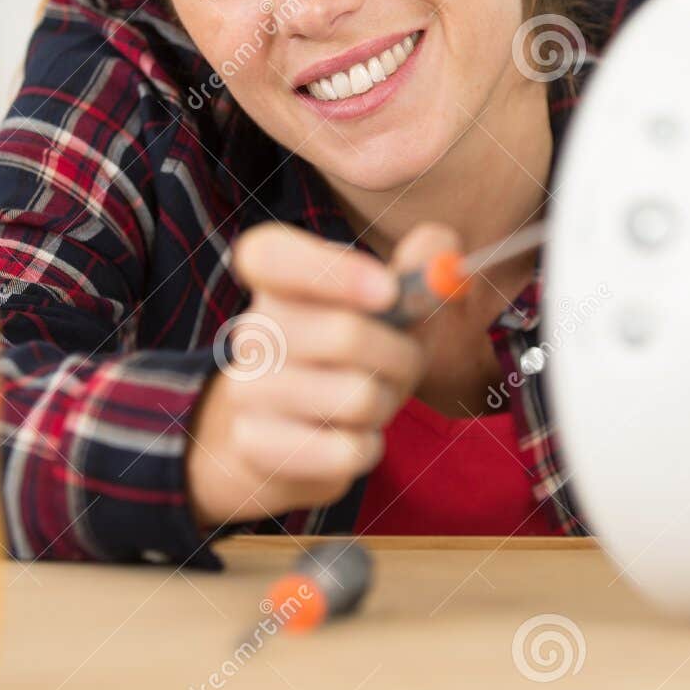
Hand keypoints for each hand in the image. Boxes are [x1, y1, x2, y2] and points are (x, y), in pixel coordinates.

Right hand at [187, 222, 457, 527]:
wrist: (287, 440)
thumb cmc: (344, 363)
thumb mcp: (382, 315)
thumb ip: (413, 274)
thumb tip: (441, 240)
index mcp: (276, 284)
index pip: (270, 254)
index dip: (331, 269)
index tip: (389, 290)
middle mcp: (252, 331)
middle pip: (346, 334)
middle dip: (400, 356)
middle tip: (402, 365)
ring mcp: (248, 390)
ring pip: (357, 397)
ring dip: (385, 405)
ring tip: (368, 404)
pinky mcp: (255, 445)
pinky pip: (346, 449)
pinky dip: (366, 448)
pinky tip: (346, 440)